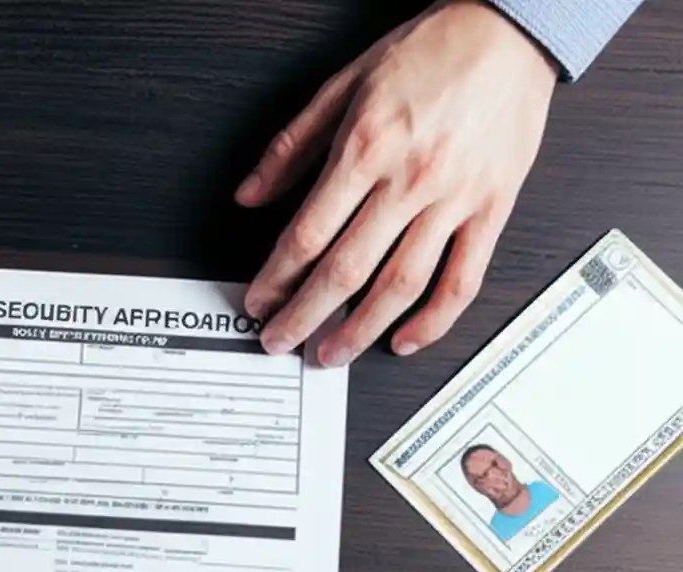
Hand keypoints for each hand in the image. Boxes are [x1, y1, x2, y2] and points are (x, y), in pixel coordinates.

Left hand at [235, 0, 558, 364]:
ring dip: (360, 329)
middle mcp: (409, 179)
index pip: (307, 234)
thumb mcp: (343, 85)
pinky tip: (405, 340)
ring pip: (400, 284)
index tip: (258, 301)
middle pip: (345, 269)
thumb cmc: (429, 53)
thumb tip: (249, 195)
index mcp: (365, 148)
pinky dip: (434, 320)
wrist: (509, 31)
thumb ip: (291, 148)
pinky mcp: (493, 209)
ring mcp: (454, 199)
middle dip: (304, 315)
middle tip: (279, 341)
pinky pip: (463, 279)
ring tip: (330, 352)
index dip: (276, 278)